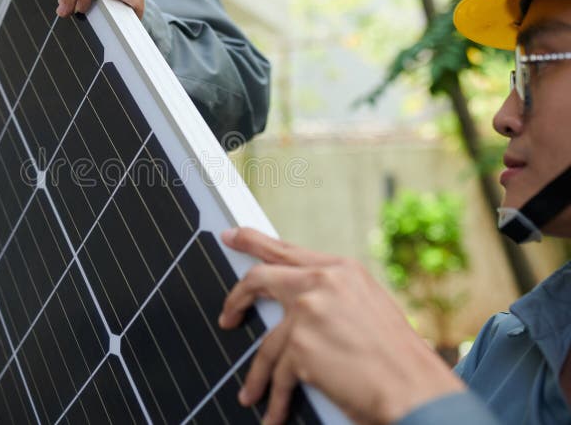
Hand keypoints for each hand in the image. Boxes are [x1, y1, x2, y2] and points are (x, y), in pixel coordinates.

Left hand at [218, 228, 464, 424]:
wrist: (417, 392)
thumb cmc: (399, 359)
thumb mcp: (368, 309)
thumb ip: (332, 298)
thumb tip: (297, 303)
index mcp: (342, 270)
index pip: (287, 250)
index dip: (254, 241)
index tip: (233, 235)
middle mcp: (323, 282)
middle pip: (260, 278)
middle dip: (236, 297)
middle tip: (226, 314)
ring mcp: (308, 310)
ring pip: (266, 343)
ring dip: (257, 374)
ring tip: (251, 392)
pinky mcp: (300, 344)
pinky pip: (277, 373)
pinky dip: (273, 397)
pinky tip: (271, 411)